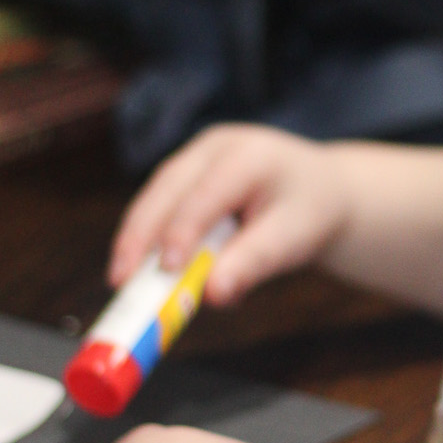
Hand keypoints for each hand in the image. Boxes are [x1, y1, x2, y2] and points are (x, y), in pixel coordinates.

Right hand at [109, 125, 350, 303]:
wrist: (321, 190)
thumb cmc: (310, 213)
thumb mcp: (293, 240)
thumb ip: (252, 264)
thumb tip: (211, 296)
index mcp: (249, 155)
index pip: (207, 194)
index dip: (182, 231)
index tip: (167, 270)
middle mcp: (217, 146)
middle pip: (167, 188)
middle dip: (140, 235)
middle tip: (120, 280)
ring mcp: (197, 155)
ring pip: (156, 194)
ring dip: (137, 236)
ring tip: (122, 279)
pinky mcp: (186, 173)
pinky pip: (161, 204)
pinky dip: (150, 236)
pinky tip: (141, 268)